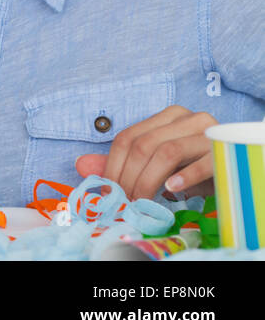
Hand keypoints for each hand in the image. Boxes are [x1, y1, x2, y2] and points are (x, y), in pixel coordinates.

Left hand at [75, 105, 217, 201]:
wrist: (239, 167)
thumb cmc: (195, 167)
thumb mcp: (158, 166)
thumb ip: (122, 163)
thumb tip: (81, 165)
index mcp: (165, 117)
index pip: (127, 138)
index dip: (112, 166)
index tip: (107, 192)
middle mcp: (186, 118)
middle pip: (143, 145)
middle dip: (128, 177)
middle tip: (123, 203)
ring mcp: (207, 131)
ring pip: (166, 151)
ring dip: (148, 180)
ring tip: (141, 201)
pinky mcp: (225, 149)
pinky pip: (201, 162)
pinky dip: (184, 177)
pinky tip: (172, 190)